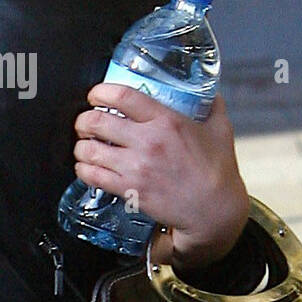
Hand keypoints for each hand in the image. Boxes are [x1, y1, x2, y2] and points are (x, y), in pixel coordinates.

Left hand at [73, 84, 248, 268]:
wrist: (214, 210)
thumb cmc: (218, 171)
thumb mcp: (220, 130)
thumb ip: (213, 108)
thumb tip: (211, 93)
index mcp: (167, 121)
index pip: (122, 96)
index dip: (100, 91)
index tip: (96, 95)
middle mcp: (148, 141)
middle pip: (96, 121)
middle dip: (83, 120)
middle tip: (85, 123)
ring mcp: (136, 167)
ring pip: (89, 150)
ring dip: (81, 146)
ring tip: (84, 146)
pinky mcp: (129, 190)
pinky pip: (93, 176)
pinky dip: (83, 170)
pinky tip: (86, 168)